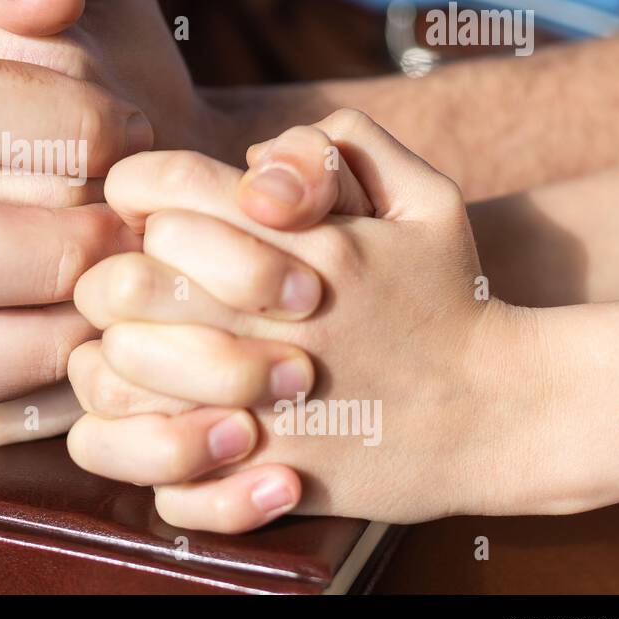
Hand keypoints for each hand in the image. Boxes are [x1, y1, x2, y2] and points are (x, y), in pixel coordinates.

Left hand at [66, 109, 535, 530]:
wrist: (503, 414)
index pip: (157, 190)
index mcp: (297, 246)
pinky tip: (168, 419)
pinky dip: (141, 444)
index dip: (136, 191)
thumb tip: (248, 158)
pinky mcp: (261, 476)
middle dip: (116, 276)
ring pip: (117, 373)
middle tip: (142, 287)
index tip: (152, 212)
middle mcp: (267, 322)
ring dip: (116, 357)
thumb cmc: (449, 298)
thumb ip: (344, 142)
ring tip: (143, 351)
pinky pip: (151, 463)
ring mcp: (260, 406)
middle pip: (120, 282)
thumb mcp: (425, 195)